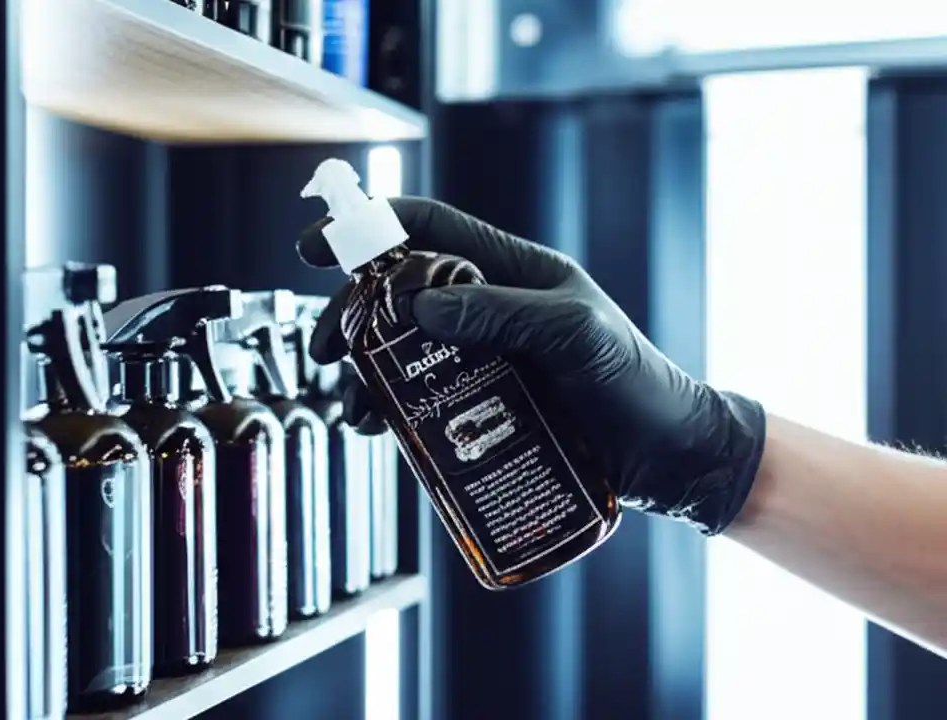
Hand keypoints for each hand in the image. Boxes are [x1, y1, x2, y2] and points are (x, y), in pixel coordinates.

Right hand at [299, 197, 765, 534]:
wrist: (669, 456)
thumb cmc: (637, 382)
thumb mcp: (575, 334)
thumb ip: (502, 313)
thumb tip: (418, 307)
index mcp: (513, 272)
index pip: (430, 229)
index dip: (371, 226)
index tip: (318, 245)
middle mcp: (490, 310)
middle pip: (400, 295)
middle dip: (352, 316)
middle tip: (323, 348)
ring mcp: (484, 360)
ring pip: (403, 353)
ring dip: (366, 373)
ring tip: (354, 406)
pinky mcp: (483, 408)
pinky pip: (423, 401)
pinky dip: (392, 411)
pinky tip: (379, 430)